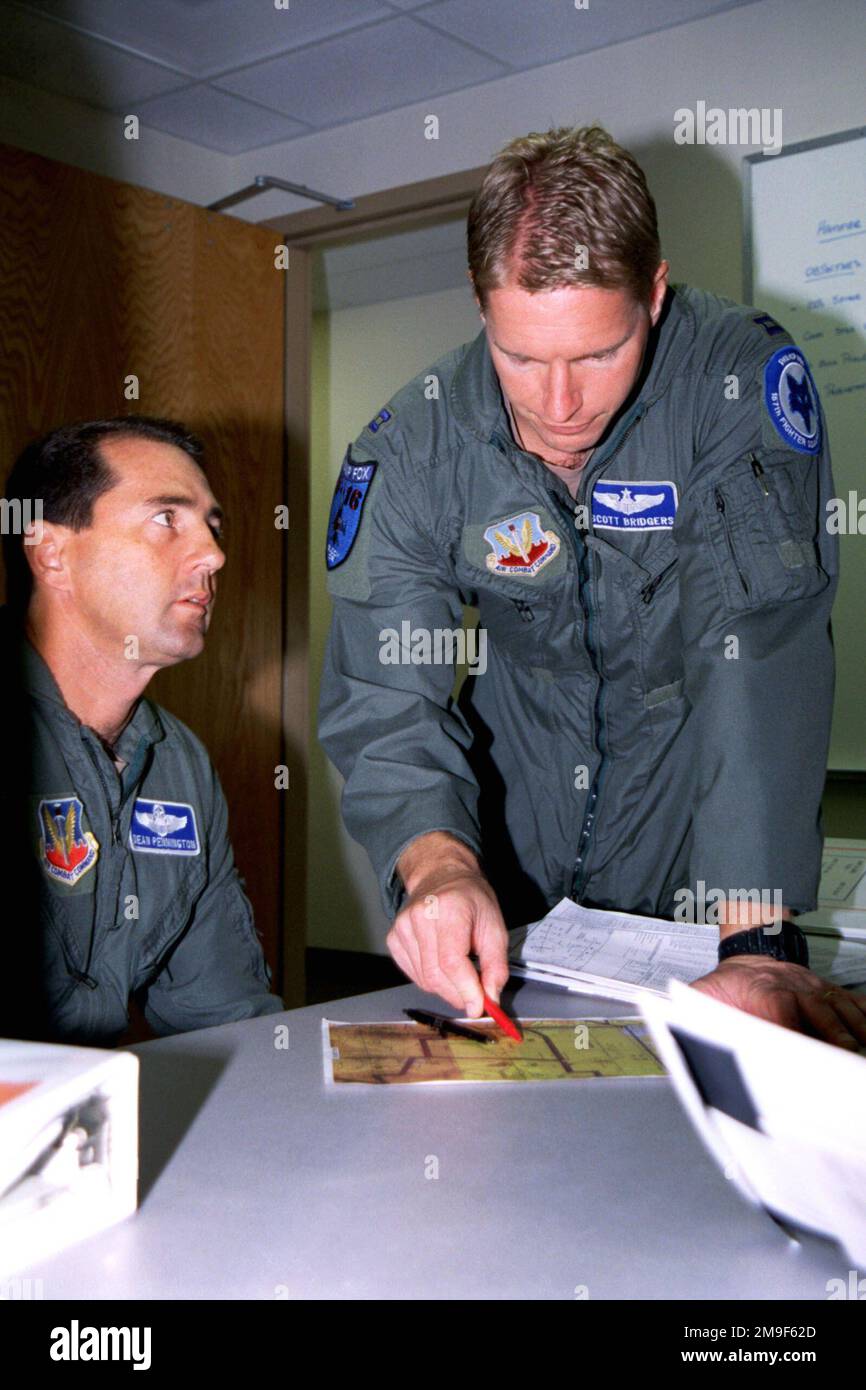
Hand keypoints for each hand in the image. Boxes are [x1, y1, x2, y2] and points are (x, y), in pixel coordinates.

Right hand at [387, 842, 508, 1014]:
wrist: (441, 876)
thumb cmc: (471, 899)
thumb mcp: (495, 926)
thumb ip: (495, 965)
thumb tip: (491, 998)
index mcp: (449, 909)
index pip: (451, 961)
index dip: (465, 990)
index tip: (478, 1007)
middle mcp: (419, 916)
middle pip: (435, 975)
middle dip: (458, 994)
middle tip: (475, 998)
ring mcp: (402, 927)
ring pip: (424, 979)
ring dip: (446, 987)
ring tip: (460, 970)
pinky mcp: (393, 938)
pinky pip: (413, 974)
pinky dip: (431, 979)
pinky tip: (441, 963)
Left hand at [691, 955, 865, 1050]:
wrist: (749, 954)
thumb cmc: (729, 984)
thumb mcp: (702, 994)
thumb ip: (691, 1013)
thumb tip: (673, 1033)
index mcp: (761, 989)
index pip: (779, 1008)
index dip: (790, 1029)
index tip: (797, 1053)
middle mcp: (792, 985)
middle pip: (818, 1009)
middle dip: (833, 1036)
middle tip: (843, 1059)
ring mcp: (814, 987)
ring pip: (841, 1005)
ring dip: (855, 1029)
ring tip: (860, 1053)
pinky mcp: (828, 992)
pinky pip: (853, 1001)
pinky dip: (864, 1016)